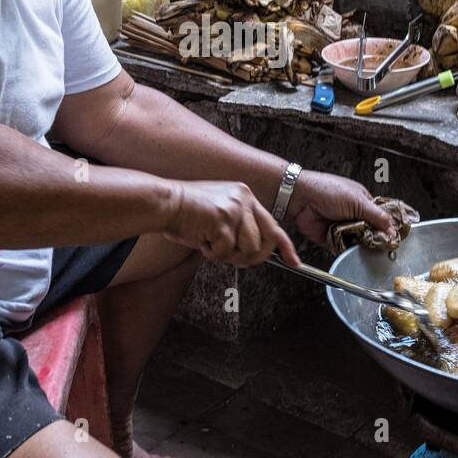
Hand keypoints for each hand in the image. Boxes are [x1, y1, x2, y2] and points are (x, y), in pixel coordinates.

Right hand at [162, 180, 300, 267]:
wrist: (163, 202)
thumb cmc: (186, 212)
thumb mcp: (220, 212)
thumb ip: (240, 227)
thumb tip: (256, 251)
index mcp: (245, 196)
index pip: (273, 224)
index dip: (285, 246)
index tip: (294, 261)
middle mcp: (244, 200)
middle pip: (263, 244)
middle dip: (248, 257)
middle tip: (228, 254)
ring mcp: (234, 210)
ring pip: (247, 250)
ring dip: (227, 254)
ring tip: (210, 241)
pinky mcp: (222, 221)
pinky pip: (225, 252)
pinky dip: (211, 252)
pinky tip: (200, 238)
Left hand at [284, 170, 396, 250]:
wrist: (301, 198)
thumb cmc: (327, 190)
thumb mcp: (358, 201)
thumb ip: (378, 217)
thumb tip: (393, 230)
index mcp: (363, 202)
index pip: (382, 218)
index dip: (388, 228)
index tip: (395, 238)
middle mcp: (355, 216)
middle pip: (372, 233)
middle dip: (375, 238)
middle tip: (379, 243)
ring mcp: (344, 228)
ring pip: (359, 242)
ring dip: (361, 244)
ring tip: (363, 242)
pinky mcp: (333, 239)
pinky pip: (344, 249)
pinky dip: (347, 250)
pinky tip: (350, 247)